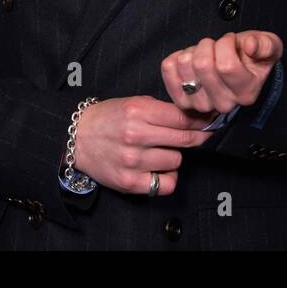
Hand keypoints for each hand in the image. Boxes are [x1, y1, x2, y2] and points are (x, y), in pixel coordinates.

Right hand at [70, 96, 215, 196]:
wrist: (76, 138)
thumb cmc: (107, 119)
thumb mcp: (133, 103)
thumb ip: (161, 110)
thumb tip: (195, 118)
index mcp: (138, 111)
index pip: (183, 118)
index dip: (201, 120)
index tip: (210, 122)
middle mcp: (137, 135)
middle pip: (186, 139)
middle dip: (197, 137)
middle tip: (201, 135)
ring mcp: (133, 160)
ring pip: (176, 161)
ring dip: (173, 156)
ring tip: (159, 151)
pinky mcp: (129, 182)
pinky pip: (165, 184)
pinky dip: (166, 178)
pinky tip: (158, 169)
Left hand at [160, 31, 283, 118]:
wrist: (236, 69)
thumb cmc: (251, 55)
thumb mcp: (268, 45)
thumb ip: (265, 44)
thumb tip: (250, 46)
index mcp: (247, 92)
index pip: (226, 65)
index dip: (226, 44)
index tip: (231, 41)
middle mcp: (224, 104)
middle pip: (202, 64)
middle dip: (208, 44)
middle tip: (216, 47)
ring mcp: (200, 104)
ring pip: (185, 63)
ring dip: (193, 50)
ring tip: (205, 54)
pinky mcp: (181, 100)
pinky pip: (168, 68)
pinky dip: (176, 56)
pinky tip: (190, 59)